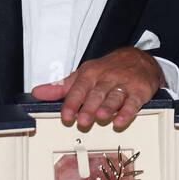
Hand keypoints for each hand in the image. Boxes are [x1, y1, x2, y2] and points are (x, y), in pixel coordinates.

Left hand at [30, 46, 164, 130]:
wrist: (139, 59)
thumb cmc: (109, 69)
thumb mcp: (84, 74)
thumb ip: (62, 87)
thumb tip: (39, 93)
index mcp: (91, 73)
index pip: (79, 88)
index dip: (71, 102)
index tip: (65, 115)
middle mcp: (107, 78)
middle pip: (97, 93)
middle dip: (89, 107)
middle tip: (82, 121)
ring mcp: (124, 84)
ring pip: (115, 96)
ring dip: (108, 107)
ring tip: (101, 117)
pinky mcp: (140, 91)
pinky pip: (134, 102)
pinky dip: (127, 112)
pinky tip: (120, 120)